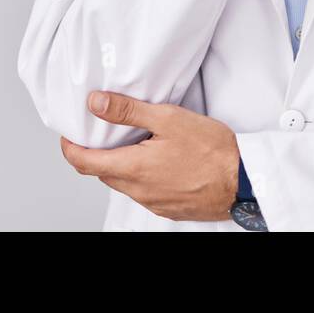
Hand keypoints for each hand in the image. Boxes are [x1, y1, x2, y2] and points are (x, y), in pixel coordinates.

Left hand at [59, 90, 239, 221]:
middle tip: (101, 130)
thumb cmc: (213, 150)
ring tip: (133, 141)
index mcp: (133, 169)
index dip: (69, 147)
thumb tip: (95, 103)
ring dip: (119, 164)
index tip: (68, 134)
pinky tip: (157, 160)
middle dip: (95, 153)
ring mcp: (154, 203)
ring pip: (123, 183)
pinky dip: (140, 176)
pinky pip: (143, 192)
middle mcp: (139, 191)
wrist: (245, 181)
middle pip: (101, 173)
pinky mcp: (169, 209)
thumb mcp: (168, 118)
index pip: (83, 163)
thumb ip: (127, 111)